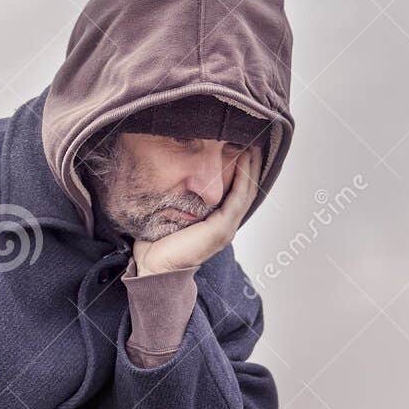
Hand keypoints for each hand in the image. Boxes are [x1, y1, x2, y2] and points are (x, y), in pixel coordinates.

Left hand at [131, 144, 261, 276]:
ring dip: (250, 168)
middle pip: (247, 191)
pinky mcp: (221, 229)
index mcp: (218, 224)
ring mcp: (226, 229)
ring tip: (251, 146)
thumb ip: (183, 200)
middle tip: (253, 141)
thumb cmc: (159, 243)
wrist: (154, 267)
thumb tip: (178, 176)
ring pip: (246, 193)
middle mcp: (226, 226)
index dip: (242, 172)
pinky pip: (237, 198)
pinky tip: (243, 160)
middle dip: (251, 166)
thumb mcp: (174, 215)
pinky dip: (242, 178)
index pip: (237, 194)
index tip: (242, 147)